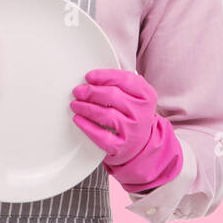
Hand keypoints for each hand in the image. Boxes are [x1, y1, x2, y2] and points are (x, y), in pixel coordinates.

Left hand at [70, 69, 182, 192]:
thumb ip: (122, 84)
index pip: (126, 80)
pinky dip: (87, 126)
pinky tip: (78, 119)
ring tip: (75, 104)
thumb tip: (94, 78)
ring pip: (107, 115)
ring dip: (86, 108)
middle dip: (92, 92)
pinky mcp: (121, 146)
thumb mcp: (136, 97)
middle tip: (78, 91)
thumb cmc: (132, 115)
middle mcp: (142, 112)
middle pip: (113, 96)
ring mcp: (132, 130)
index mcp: (147, 96)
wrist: (140, 144)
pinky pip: (101, 135)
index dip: (104, 76)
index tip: (89, 76)